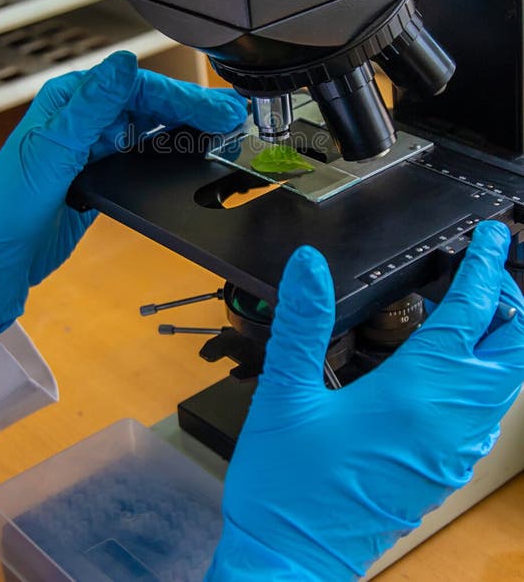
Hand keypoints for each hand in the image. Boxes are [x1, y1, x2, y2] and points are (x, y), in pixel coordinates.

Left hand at [0, 51, 246, 343]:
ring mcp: (95, 146)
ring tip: (222, 128)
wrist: (3, 256)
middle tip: (232, 115)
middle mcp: (84, 118)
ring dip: (185, 126)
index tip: (214, 107)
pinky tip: (193, 151)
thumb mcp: (54, 149)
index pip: (135, 87)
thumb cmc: (11, 203)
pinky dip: (171, 151)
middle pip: (148, 104)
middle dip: (192, 108)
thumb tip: (122, 63)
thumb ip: (91, 106)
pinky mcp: (104, 174)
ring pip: (150, 126)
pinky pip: (144, 154)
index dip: (179, 95)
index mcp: (69, 101)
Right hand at [206, 221, 523, 580]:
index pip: (470, 315)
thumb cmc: (286, 486)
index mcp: (415, 395)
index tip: (495, 236)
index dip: (486, 269)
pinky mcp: (445, 471)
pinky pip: (488, 412)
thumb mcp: (285, 396)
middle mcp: (449, 422)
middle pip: (513, 351)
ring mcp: (453, 451)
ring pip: (506, 383)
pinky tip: (454, 365)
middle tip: (484, 270)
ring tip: (472, 307)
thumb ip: (303, 323)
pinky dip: (487, 373)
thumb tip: (309, 264)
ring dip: (501, 338)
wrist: (291, 564)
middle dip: (508, 302)